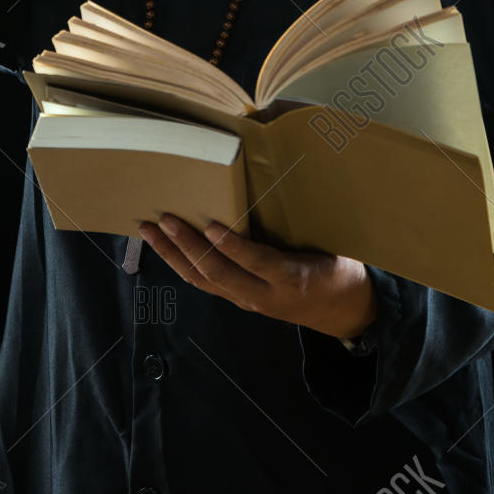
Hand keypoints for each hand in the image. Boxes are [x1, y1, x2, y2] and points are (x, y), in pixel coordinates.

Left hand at [138, 215, 377, 341]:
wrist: (344, 311)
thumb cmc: (338, 268)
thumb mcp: (333, 248)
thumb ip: (306, 227)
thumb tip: (282, 182)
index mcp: (292, 278)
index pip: (257, 262)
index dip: (232, 246)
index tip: (211, 224)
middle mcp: (265, 295)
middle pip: (219, 273)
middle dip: (187, 246)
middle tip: (165, 219)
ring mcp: (250, 301)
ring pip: (204, 281)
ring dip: (173, 255)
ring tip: (149, 230)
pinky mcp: (241, 300)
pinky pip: (206, 284)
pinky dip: (182, 264)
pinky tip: (165, 247)